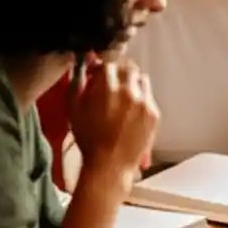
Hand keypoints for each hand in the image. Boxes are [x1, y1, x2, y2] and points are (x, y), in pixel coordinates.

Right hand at [67, 60, 158, 181]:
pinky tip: (131, 110)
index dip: (100, 68)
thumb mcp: (73, 109)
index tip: (97, 74)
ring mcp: (144, 102)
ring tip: (122, 96)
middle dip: (118, 72)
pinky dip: (141, 98)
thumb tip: (80, 70)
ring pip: (142, 80)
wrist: (110, 163)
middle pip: (128, 68)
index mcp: (107, 88)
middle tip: (111, 82)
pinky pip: (149, 97)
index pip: (108, 64)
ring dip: (132, 83)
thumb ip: (77, 84)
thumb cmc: (90, 140)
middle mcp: (128, 92)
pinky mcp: (154, 113)